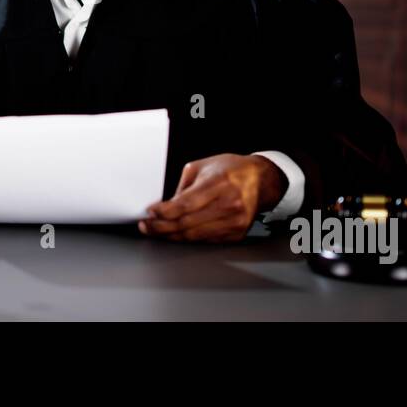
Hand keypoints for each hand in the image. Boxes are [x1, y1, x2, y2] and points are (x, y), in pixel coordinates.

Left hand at [138, 154, 283, 242]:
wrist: (260, 180)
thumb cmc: (230, 169)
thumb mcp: (201, 166)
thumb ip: (183, 186)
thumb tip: (165, 206)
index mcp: (219, 183)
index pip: (185, 204)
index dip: (163, 212)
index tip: (149, 213)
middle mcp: (229, 204)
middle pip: (187, 223)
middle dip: (161, 227)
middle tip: (147, 226)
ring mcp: (234, 221)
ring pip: (194, 236)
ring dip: (172, 235)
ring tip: (157, 230)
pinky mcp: (236, 233)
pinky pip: (206, 240)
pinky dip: (189, 237)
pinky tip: (177, 233)